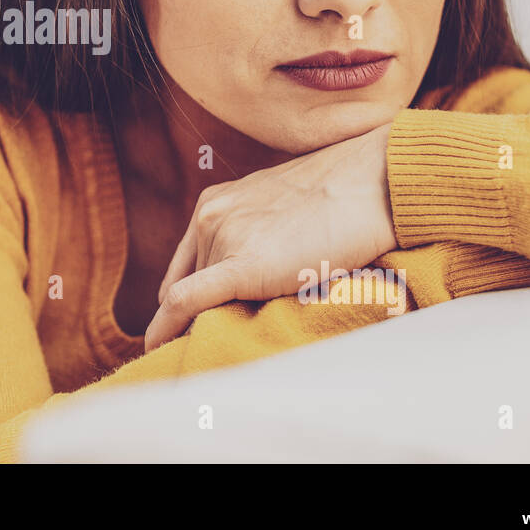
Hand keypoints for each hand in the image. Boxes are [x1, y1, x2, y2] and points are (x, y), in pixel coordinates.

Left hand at [145, 122, 397, 349]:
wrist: (373, 182)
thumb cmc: (342, 198)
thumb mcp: (279, 211)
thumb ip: (252, 238)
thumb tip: (244, 281)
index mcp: (214, 203)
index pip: (185, 267)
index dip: (179, 303)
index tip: (177, 330)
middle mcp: (209, 217)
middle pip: (190, 286)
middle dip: (199, 316)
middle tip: (209, 345)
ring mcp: (223, 238)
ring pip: (197, 300)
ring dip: (209, 322)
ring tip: (232, 341)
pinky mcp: (242, 264)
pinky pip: (188, 301)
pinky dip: (168, 327)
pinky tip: (156, 347)